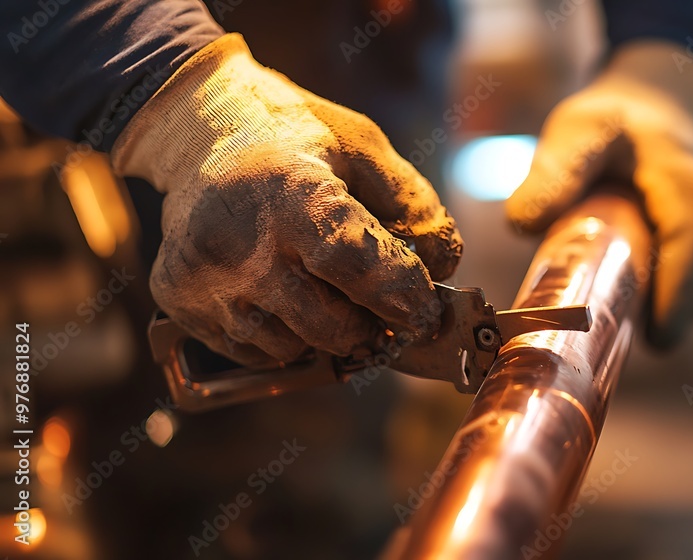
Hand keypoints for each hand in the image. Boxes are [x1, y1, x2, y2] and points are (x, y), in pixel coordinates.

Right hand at [112, 34, 461, 364]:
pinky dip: (281, 336)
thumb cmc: (292, 134)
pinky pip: (252, 353)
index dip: (401, 295)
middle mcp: (241, 243)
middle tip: (382, 309)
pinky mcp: (178, 300)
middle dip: (370, 325)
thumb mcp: (361, 146)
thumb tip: (444, 263)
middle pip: (331, 325)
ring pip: (292, 348)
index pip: (356, 265)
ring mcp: (205, 279)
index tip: (427, 310)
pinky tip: (282, 293)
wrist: (194, 128)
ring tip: (320, 288)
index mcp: (292, 194)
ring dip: (323, 333)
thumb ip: (411, 202)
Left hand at [506, 41, 692, 346]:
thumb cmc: (616, 120)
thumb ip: (554, 172)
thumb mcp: (578, 131)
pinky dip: (681, 304)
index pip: (692, 243)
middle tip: (628, 348)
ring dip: (677, 312)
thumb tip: (522, 223)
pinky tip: (646, 318)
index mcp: (685, 184)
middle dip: (675, 316)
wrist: (661, 103)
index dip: (679, 294)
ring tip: (630, 335)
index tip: (658, 337)